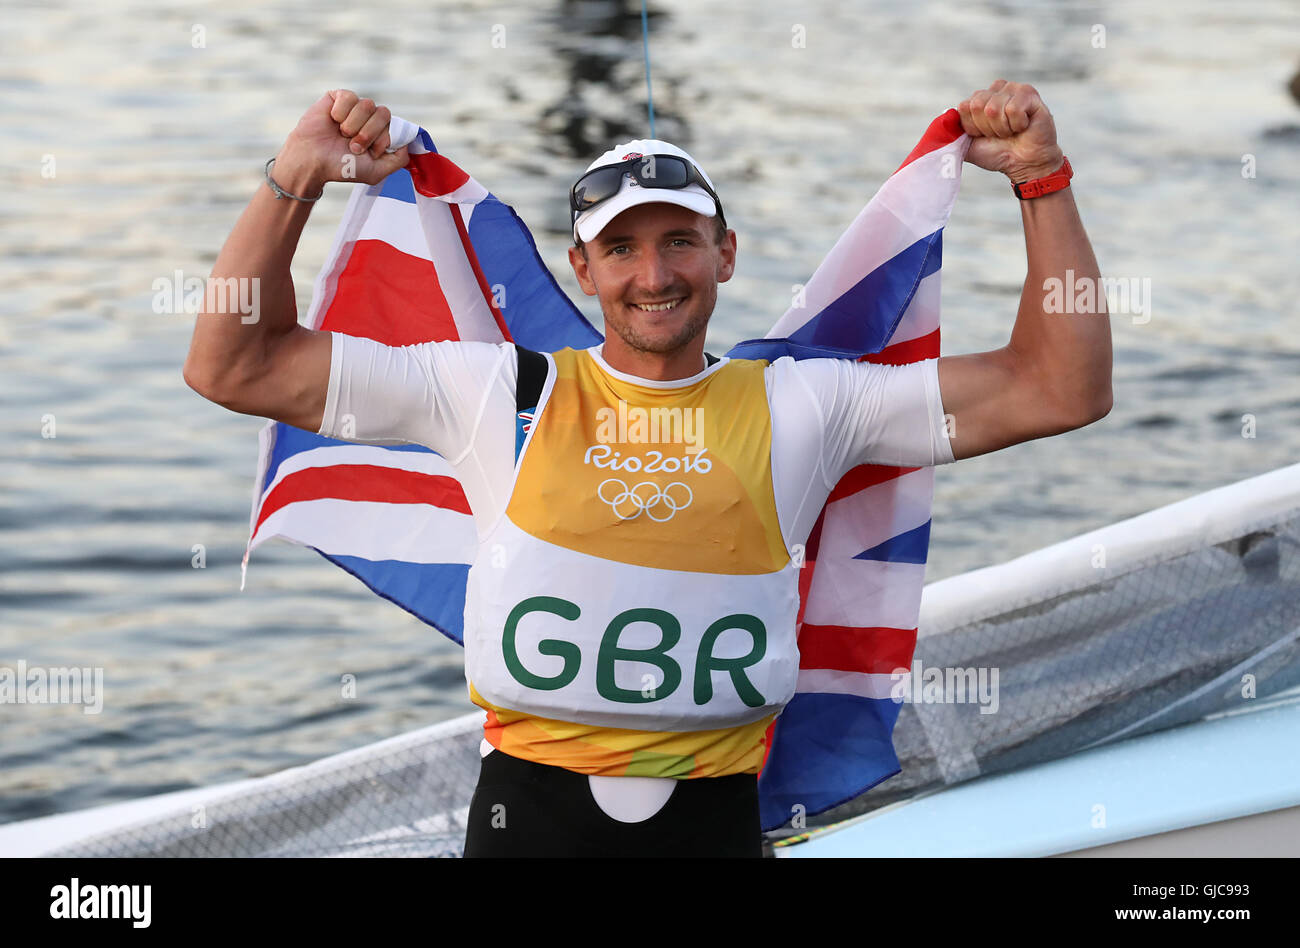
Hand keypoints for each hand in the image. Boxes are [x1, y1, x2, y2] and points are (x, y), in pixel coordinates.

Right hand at [279, 89, 409, 186]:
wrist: (313, 162)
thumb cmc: (342, 167)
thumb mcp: (376, 172)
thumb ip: (398, 160)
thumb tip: (407, 142)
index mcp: (381, 134)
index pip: (396, 126)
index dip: (384, 140)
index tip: (370, 153)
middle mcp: (370, 119)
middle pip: (384, 113)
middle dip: (369, 133)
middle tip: (353, 146)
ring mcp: (355, 107)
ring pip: (367, 105)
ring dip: (354, 125)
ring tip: (342, 135)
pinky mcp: (338, 97)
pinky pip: (349, 97)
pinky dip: (341, 113)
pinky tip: (333, 121)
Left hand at [956, 80, 1063, 183]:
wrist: (1024, 164)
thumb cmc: (998, 153)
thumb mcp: (968, 146)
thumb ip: (952, 134)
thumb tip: (942, 118)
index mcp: (980, 99)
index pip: (964, 106)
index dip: (973, 127)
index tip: (985, 135)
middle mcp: (996, 89)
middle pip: (977, 105)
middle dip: (987, 128)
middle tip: (1001, 134)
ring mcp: (1013, 89)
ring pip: (994, 108)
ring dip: (1003, 128)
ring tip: (1013, 131)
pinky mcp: (1029, 93)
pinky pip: (1013, 109)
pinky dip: (1017, 124)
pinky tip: (1024, 126)